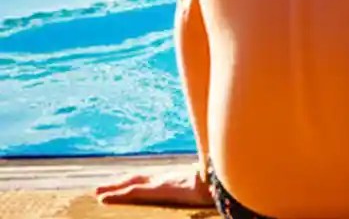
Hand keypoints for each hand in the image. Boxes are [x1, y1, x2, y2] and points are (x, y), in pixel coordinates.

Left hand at [94, 165, 212, 206]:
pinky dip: (117, 195)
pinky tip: (104, 198)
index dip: (136, 180)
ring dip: (114, 188)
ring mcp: (160, 183)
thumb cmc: (220, 185)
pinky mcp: (156, 190)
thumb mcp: (211, 187)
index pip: (152, 179)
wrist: (222, 184)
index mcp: (177, 179)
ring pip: (132, 186)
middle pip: (139, 179)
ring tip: (97, 192)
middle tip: (103, 187)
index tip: (125, 182)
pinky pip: (132, 193)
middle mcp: (166, 179)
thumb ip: (206, 186)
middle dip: (121, 183)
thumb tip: (212, 190)